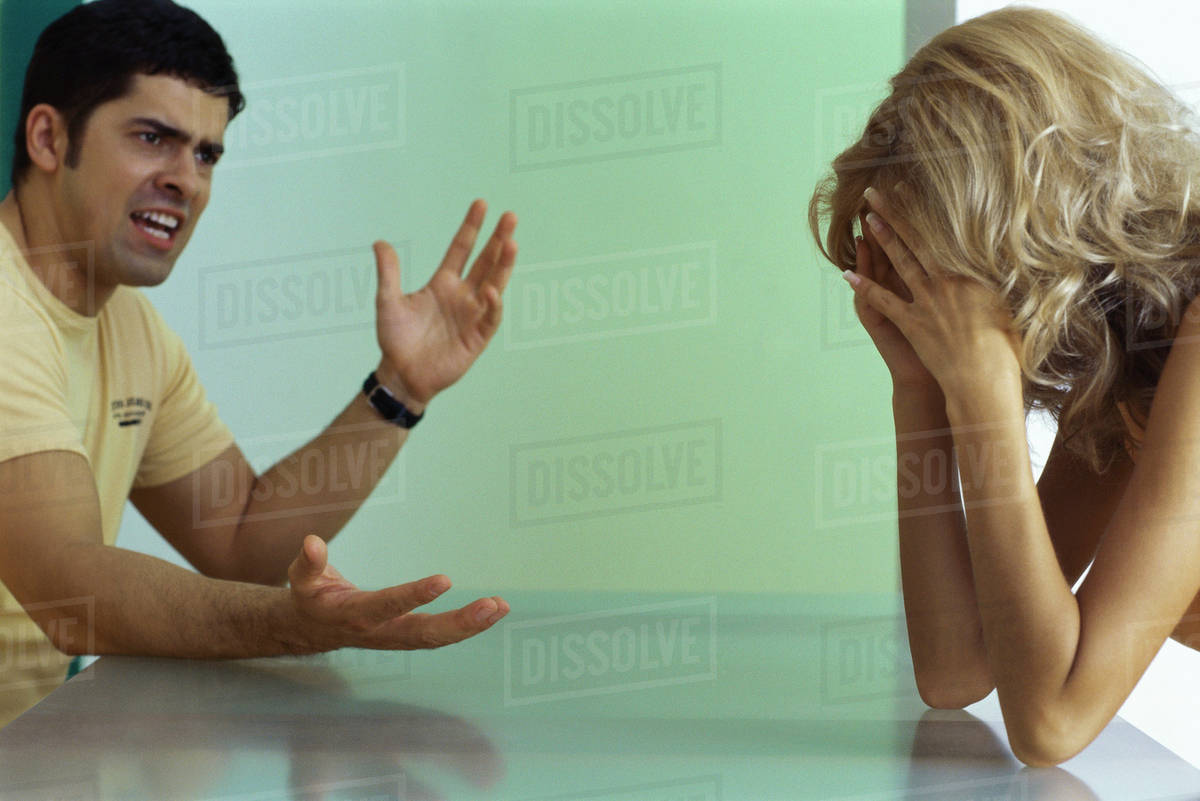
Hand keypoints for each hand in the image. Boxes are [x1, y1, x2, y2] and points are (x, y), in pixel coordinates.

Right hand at [287, 535, 508, 651]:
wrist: (312, 630)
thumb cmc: (311, 597)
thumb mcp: (301, 579)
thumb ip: (308, 562)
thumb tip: (312, 541)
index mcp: (353, 615)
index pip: (386, 606)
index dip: (412, 596)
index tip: (443, 581)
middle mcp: (379, 632)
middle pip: (423, 634)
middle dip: (459, 623)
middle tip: (492, 606)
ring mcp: (396, 638)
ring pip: (437, 638)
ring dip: (471, 626)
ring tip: (501, 607)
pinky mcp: (409, 636)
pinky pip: (441, 635)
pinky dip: (468, 626)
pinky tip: (494, 611)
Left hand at [372, 199, 517, 407]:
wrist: (402, 375)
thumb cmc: (396, 340)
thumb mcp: (388, 302)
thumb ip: (389, 273)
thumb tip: (380, 242)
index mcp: (443, 283)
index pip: (461, 249)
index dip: (471, 228)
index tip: (482, 204)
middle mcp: (462, 295)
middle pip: (485, 261)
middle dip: (498, 240)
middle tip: (510, 217)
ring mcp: (472, 314)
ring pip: (495, 283)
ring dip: (504, 265)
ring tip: (512, 243)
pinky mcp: (478, 336)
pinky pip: (490, 316)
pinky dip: (492, 303)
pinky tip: (491, 289)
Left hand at [843, 186, 1020, 397]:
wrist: (984, 379)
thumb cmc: (1004, 347)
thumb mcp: (1006, 305)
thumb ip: (994, 279)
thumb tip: (1000, 256)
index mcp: (971, 274)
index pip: (944, 233)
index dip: (923, 210)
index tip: (909, 189)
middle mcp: (947, 281)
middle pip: (917, 240)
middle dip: (895, 214)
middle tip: (875, 192)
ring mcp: (927, 301)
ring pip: (900, 262)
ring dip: (882, 239)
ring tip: (867, 218)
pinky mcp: (911, 322)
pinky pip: (882, 300)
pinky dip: (864, 287)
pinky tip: (848, 274)